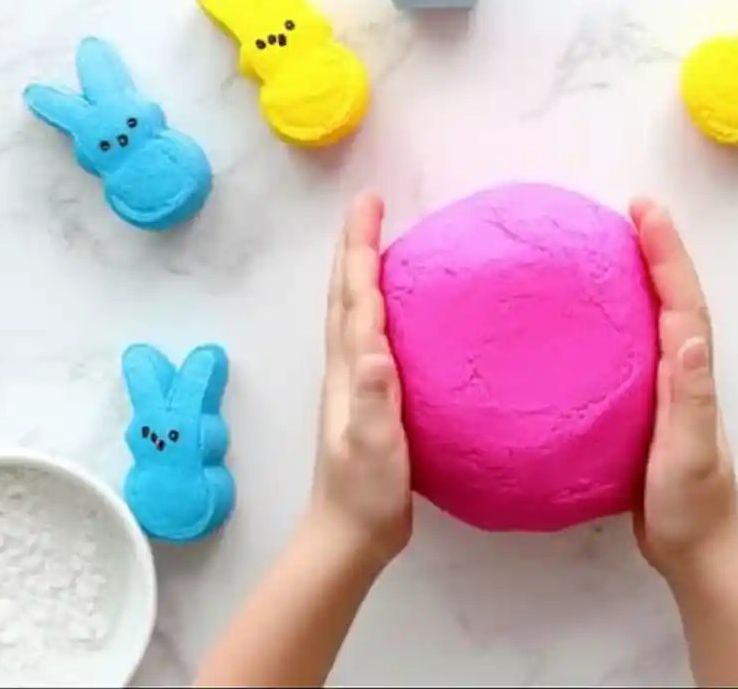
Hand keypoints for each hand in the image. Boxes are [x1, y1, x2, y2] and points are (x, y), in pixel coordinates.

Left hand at [310, 191, 411, 572]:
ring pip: (352, 311)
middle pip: (345, 293)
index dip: (361, 248)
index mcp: (351, 369)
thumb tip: (376, 349)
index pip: (355, 296)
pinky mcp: (369, 398)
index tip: (370, 204)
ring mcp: (355, 381)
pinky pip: (369, 334)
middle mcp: (347, 366)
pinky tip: (392, 309)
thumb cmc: (365, 494)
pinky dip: (374, 305)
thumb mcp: (374, 447)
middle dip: (355, 244)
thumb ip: (375, 399)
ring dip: (359, 269)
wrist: (349, 535)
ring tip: (375, 239)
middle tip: (370, 204)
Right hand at [628, 197, 737, 582]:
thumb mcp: (689, 453)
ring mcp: (670, 390)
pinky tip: (598, 322)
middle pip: (675, 297)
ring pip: (659, 318)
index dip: (665, 253)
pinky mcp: (651, 409)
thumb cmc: (691, 507)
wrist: (696, 552)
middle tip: (632, 210)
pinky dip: (626, 319)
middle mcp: (686, 373)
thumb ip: (690, 397)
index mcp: (692, 375)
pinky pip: (639, 348)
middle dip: (658, 249)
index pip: (682, 301)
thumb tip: (687, 336)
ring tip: (616, 245)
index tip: (643, 210)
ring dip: (647, 277)